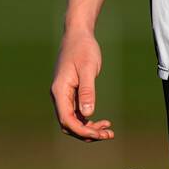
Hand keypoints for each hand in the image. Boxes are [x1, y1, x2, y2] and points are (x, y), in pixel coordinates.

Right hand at [50, 27, 113, 141]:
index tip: (99, 134)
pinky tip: (103, 122)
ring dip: (89, 128)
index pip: (67, 120)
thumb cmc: (83, 48)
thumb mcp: (88, 68)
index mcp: (60, 91)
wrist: (78, 34)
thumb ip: (87, 91)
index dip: (82, 131)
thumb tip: (88, 114)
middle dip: (87, 132)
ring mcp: (64, 95)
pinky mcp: (71, 93)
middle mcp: (59, 96)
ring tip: (108, 131)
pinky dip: (89, 120)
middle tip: (108, 134)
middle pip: (69, 125)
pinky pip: (77, 113)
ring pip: (73, 121)